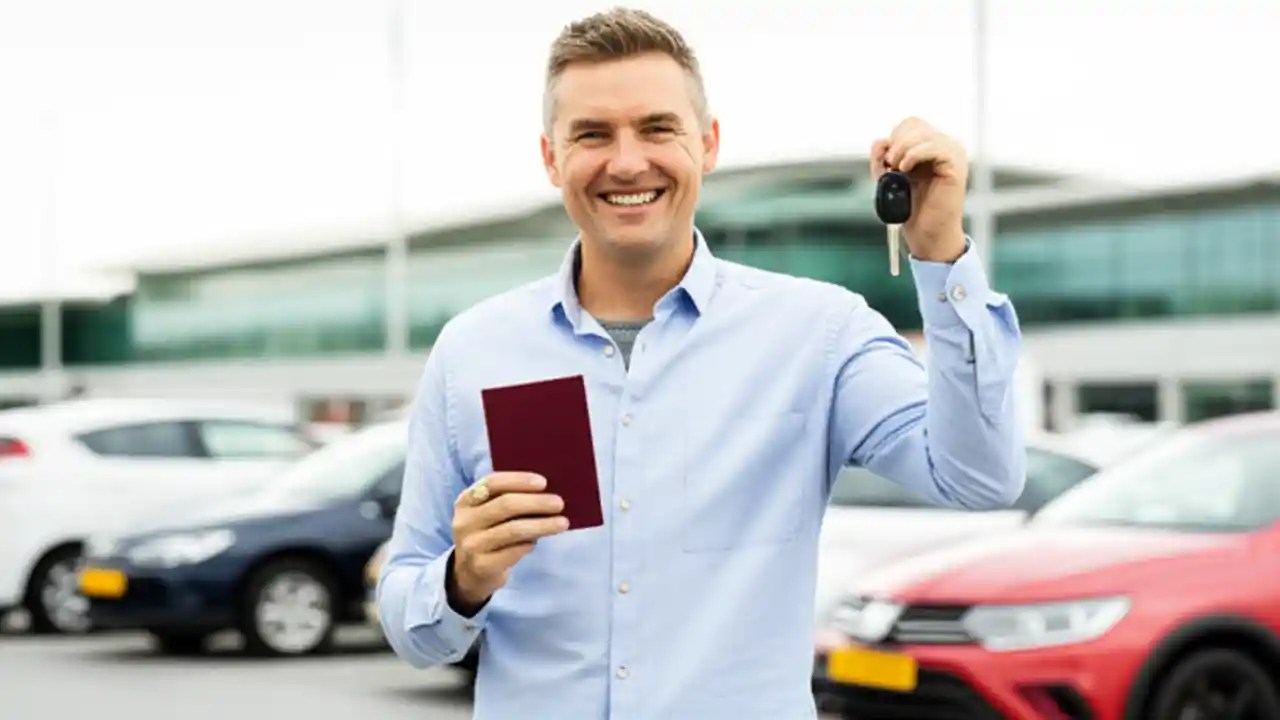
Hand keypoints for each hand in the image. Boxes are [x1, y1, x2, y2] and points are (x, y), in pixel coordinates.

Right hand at [447, 472, 567, 614]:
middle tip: (559, 503)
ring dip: (541, 525)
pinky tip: (538, 541)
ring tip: (562, 523)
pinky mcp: (482, 566)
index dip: (518, 480)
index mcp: (466, 501)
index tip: (543, 483)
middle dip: (536, 502)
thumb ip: (508, 499)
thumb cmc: (487, 533)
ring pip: (513, 530)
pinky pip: (514, 551)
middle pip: (505, 505)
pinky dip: (530, 544)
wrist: (468, 573)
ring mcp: (471, 545)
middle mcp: (465, 521)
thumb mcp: (487, 513)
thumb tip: (547, 492)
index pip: (492, 483)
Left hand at [871, 117, 967, 261]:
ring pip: (922, 134)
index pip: (909, 124)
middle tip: (890, 166)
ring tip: (897, 170)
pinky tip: (906, 169)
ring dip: (902, 150)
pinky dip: (914, 155)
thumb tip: (881, 141)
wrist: (927, 233)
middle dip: (896, 144)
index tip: (888, 161)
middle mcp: (945, 145)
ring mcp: (953, 153)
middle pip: (914, 125)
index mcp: (931, 146)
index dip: (894, 139)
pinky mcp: (956, 164)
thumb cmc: (912, 208)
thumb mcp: (889, 177)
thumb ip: (882, 157)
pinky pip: (934, 146)